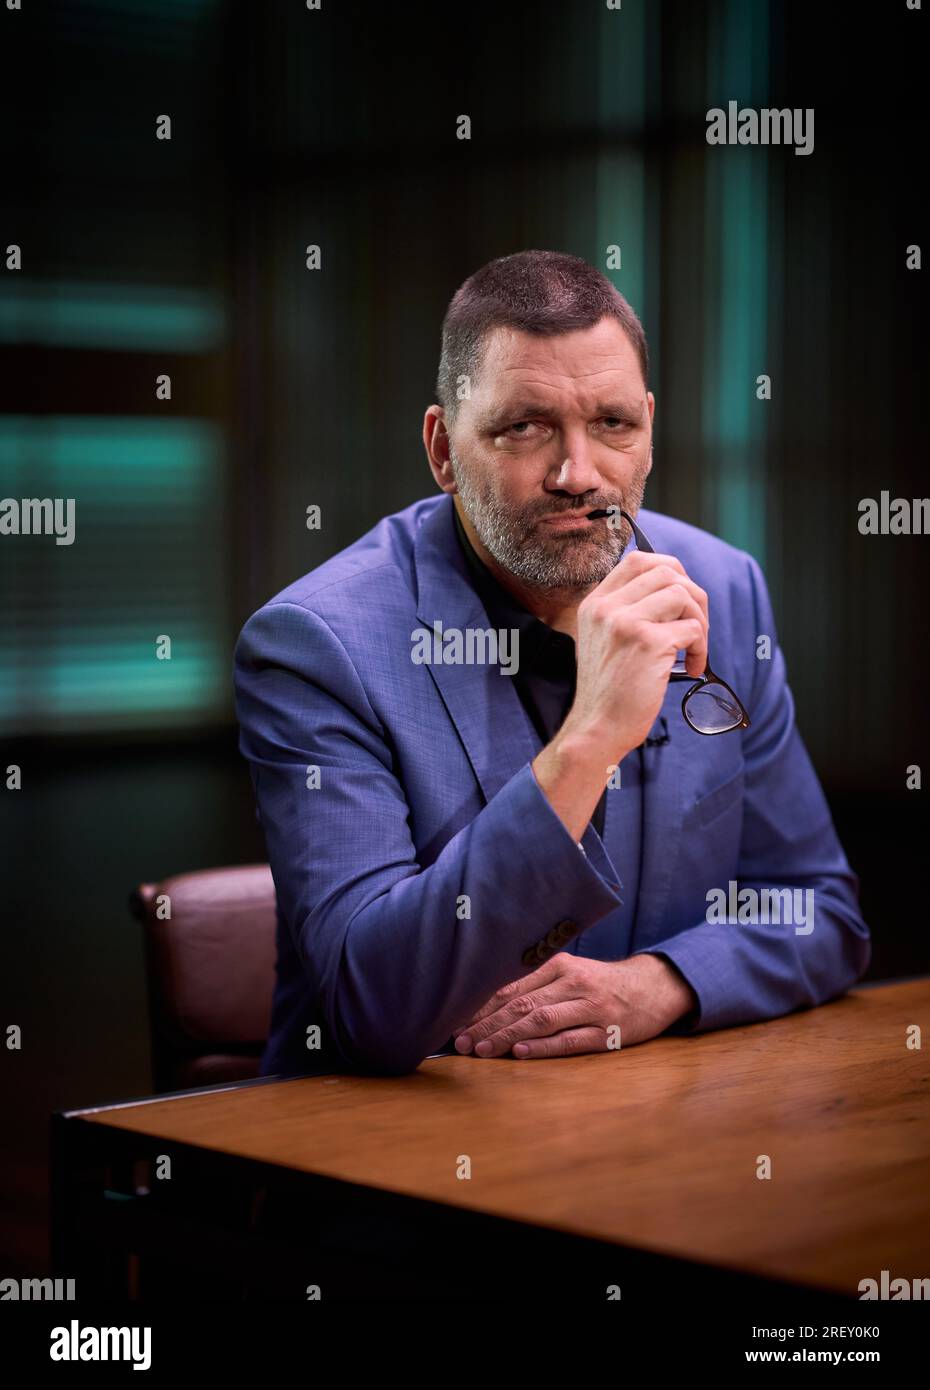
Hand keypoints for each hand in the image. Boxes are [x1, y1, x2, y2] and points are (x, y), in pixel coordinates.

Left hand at [453, 953, 696, 1059]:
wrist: (653, 988)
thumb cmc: (600, 984)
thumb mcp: (570, 974)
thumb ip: (535, 985)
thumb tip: (487, 1004)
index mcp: (559, 966)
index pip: (512, 986)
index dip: (481, 1005)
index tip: (455, 1021)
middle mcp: (573, 983)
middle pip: (521, 1004)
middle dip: (486, 1024)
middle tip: (460, 1041)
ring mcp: (591, 1008)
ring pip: (541, 1020)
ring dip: (507, 1036)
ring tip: (481, 1049)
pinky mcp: (607, 1032)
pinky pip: (570, 1040)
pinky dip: (543, 1046)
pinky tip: (520, 1052)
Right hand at [566, 547, 709, 762]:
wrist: (597, 728)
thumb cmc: (609, 690)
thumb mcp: (604, 641)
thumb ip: (626, 612)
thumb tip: (674, 591)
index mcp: (595, 603)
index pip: (637, 560)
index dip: (669, 570)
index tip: (681, 596)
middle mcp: (607, 607)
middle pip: (666, 571)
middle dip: (693, 595)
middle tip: (696, 626)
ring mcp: (626, 622)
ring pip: (683, 594)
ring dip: (700, 621)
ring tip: (694, 648)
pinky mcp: (648, 643)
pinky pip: (692, 629)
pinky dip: (701, 648)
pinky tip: (692, 668)